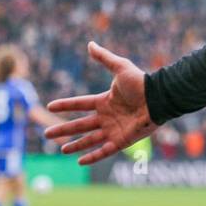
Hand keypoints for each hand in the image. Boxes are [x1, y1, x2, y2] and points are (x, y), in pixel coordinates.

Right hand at [46, 42, 157, 165]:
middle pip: (81, 125)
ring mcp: (114, 129)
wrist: (159, 98)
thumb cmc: (141, 83)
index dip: (66, 105)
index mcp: (105, 101)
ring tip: (62, 150)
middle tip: (46, 134)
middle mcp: (107, 116)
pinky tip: (81, 161)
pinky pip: (105, 150)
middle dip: (64, 130)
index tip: (49, 106)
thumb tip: (90, 44)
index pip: (80, 104)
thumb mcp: (120, 67)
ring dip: (76, 145)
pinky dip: (93, 156)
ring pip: (90, 139)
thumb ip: (104, 58)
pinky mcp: (123, 140)